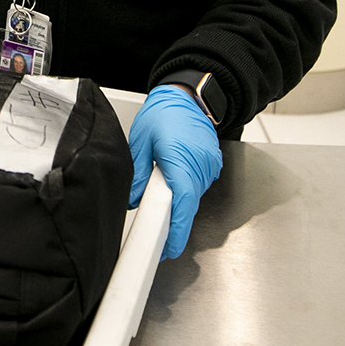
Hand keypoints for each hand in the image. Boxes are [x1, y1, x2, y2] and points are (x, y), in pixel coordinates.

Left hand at [128, 85, 222, 259]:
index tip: (165, 249)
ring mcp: (210, 167)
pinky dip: (183, 189)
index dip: (175, 231)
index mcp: (181, 160)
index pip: (182, 204)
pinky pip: (196, 187)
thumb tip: (132, 200)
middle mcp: (200, 167)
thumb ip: (137, 173)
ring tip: (159, 182)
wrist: (188, 96)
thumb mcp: (140, 140)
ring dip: (176, 200)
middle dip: (170, 219)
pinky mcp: (212, 167)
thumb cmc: (165, 112)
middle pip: (187, 206)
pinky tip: (172, 177)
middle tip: (150, 224)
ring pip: (191, 198)